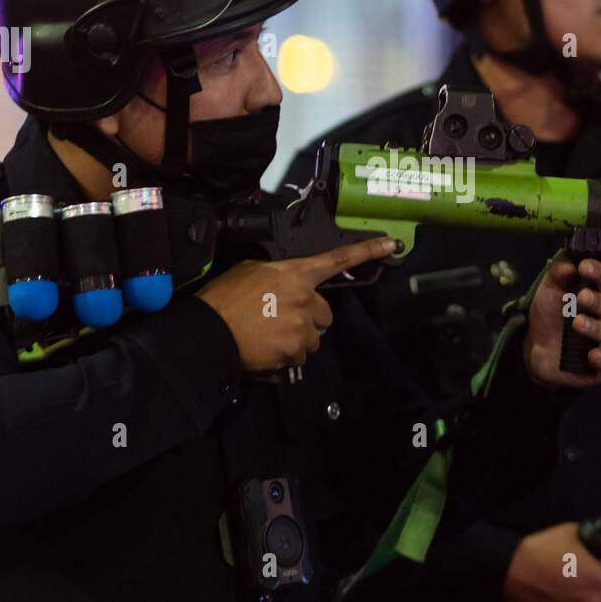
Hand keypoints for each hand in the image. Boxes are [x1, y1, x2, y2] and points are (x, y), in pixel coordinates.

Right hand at [197, 237, 397, 372]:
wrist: (209, 330)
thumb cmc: (224, 298)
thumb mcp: (250, 271)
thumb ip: (278, 275)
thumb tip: (284, 285)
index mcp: (295, 274)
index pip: (337, 260)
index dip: (367, 251)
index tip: (390, 244)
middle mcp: (305, 299)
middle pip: (325, 314)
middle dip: (308, 319)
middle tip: (281, 320)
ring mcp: (302, 326)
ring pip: (313, 338)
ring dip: (298, 339)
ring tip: (270, 335)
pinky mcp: (295, 351)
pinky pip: (300, 357)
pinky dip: (287, 356)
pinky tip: (267, 348)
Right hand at [503, 522, 600, 601]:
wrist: (510, 571)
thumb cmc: (538, 552)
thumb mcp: (569, 532)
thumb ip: (590, 539)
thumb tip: (596, 540)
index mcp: (598, 578)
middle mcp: (592, 600)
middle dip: (598, 577)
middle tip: (579, 565)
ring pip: (591, 599)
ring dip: (584, 590)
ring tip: (564, 577)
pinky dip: (569, 600)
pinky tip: (556, 589)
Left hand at [523, 257, 600, 387]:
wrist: (539, 347)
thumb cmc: (554, 313)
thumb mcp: (550, 290)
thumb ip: (558, 275)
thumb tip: (568, 265)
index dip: (599, 272)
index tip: (583, 266)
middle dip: (598, 301)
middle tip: (580, 297)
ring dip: (596, 327)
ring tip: (577, 323)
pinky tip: (592, 355)